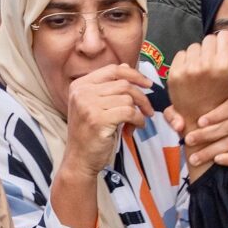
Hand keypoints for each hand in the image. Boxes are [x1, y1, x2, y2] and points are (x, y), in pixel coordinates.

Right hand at [62, 64, 154, 178]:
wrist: (79, 160)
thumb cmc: (90, 134)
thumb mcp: (96, 106)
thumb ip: (109, 87)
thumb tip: (127, 67)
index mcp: (80, 85)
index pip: (112, 69)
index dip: (133, 74)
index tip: (147, 84)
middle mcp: (82, 92)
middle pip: (123, 84)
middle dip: (141, 97)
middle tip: (148, 110)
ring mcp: (88, 105)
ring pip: (127, 98)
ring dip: (139, 111)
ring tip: (135, 123)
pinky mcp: (98, 120)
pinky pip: (129, 112)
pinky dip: (138, 120)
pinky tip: (134, 128)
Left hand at [164, 98, 227, 181]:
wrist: (204, 137)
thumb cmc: (194, 121)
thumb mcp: (181, 114)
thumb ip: (174, 115)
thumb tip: (179, 125)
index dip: (216, 114)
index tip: (198, 122)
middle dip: (207, 135)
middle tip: (188, 140)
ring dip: (212, 150)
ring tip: (194, 158)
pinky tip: (217, 160)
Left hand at [167, 31, 227, 125]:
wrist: (198, 116)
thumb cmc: (222, 95)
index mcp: (224, 66)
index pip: (224, 35)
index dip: (225, 42)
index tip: (224, 51)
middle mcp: (206, 66)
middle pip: (209, 38)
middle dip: (212, 48)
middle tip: (213, 62)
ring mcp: (188, 69)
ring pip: (195, 46)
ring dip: (198, 54)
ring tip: (202, 70)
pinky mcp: (175, 72)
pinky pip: (181, 53)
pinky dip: (186, 61)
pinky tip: (191, 74)